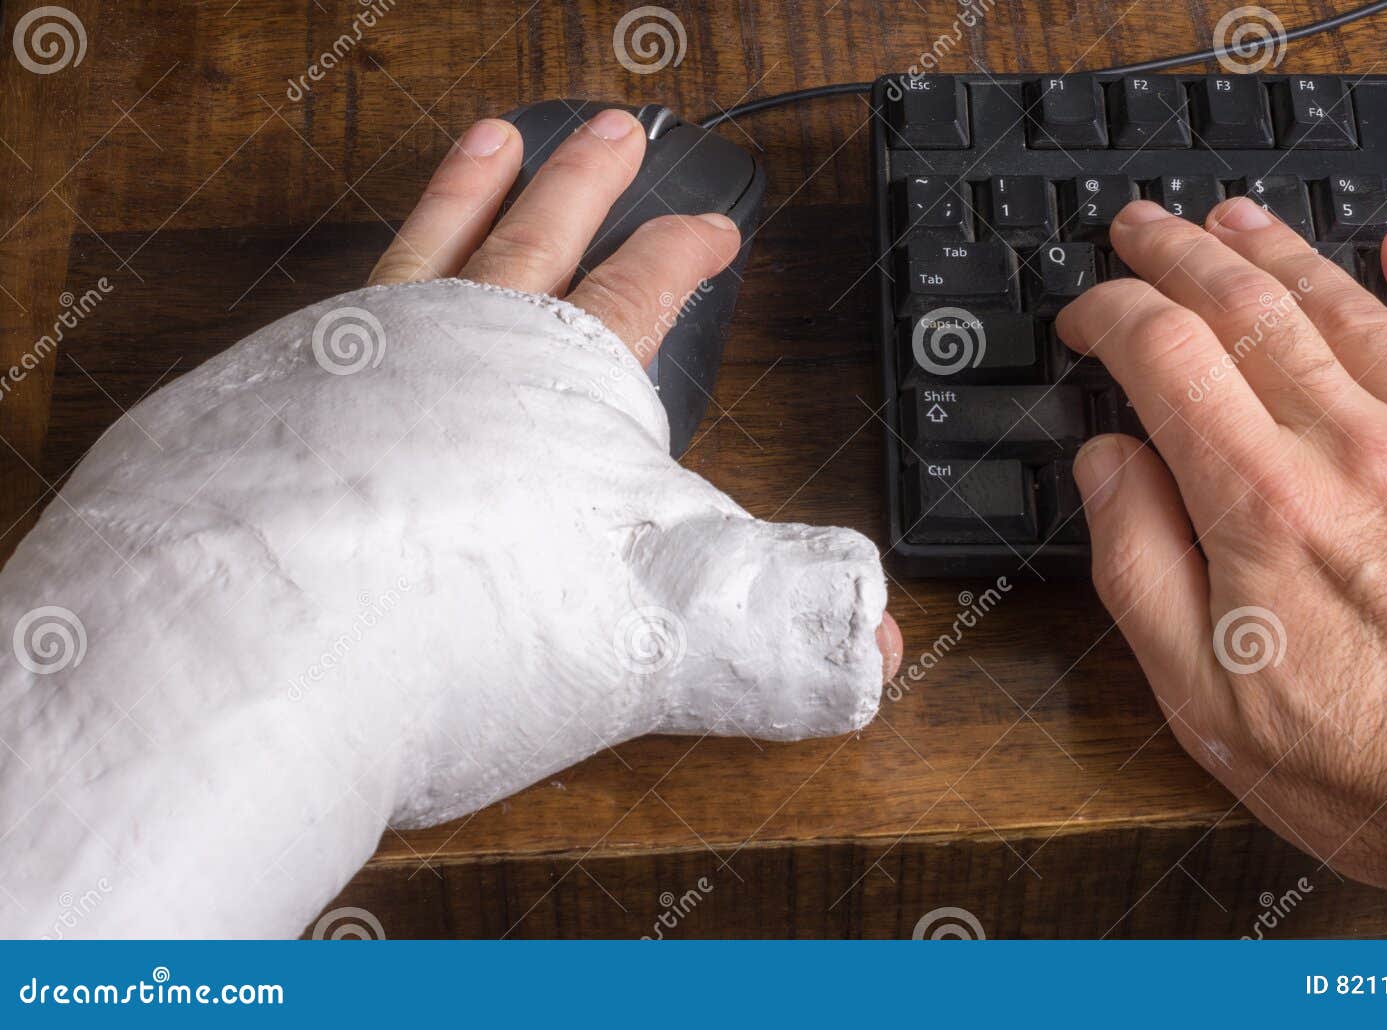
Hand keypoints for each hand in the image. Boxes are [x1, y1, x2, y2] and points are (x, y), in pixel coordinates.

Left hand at [0, 111, 899, 936]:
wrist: (292, 635)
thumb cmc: (487, 617)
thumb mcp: (673, 624)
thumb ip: (776, 622)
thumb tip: (881, 657)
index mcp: (570, 373)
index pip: (650, 289)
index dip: (690, 251)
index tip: (716, 228)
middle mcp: (467, 342)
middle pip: (544, 232)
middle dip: (587, 180)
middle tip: (615, 127)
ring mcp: (366, 358)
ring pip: (433, 239)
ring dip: (471, 185)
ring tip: (489, 136)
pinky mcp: (279, 395)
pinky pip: (341, 297)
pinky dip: (368, 267)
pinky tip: (361, 284)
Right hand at [1058, 198, 1386, 938]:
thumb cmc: (1371, 770)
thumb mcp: (1203, 698)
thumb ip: (1139, 563)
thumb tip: (1109, 463)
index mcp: (1262, 507)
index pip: (1164, 354)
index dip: (1111, 314)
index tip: (1087, 315)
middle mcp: (1355, 454)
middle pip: (1249, 308)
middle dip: (1181, 253)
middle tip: (1144, 226)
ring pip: (1350, 309)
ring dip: (1282, 252)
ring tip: (1235, 219)